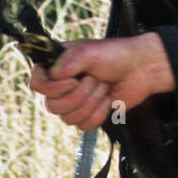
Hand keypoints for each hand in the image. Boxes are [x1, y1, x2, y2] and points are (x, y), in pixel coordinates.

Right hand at [28, 31, 176, 130]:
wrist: (141, 69)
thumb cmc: (116, 55)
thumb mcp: (89, 51)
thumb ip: (69, 61)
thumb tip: (54, 75)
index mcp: (56, 67)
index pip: (36, 84)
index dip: (52, 88)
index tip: (74, 80)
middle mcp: (61, 86)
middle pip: (52, 106)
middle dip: (80, 95)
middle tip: (96, 80)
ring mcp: (73, 102)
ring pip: (68, 118)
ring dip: (91, 103)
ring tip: (104, 87)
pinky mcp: (87, 114)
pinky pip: (83, 126)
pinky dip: (99, 113)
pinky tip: (108, 100)